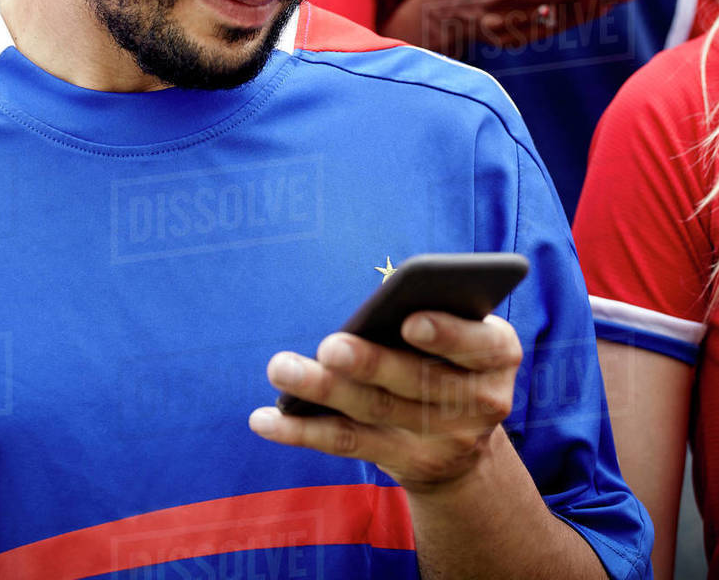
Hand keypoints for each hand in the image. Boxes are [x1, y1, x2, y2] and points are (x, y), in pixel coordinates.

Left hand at [248, 312, 521, 492]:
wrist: (467, 440)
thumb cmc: (455, 353)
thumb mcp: (468, 333)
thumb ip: (439, 313)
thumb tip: (384, 300)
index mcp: (499, 355)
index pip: (478, 346)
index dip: (446, 336)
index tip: (410, 320)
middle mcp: (479, 403)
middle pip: (418, 383)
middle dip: (371, 364)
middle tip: (330, 345)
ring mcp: (440, 440)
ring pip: (374, 413)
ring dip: (323, 391)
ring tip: (281, 368)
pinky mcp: (401, 462)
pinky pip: (347, 444)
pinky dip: (302, 431)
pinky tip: (263, 419)